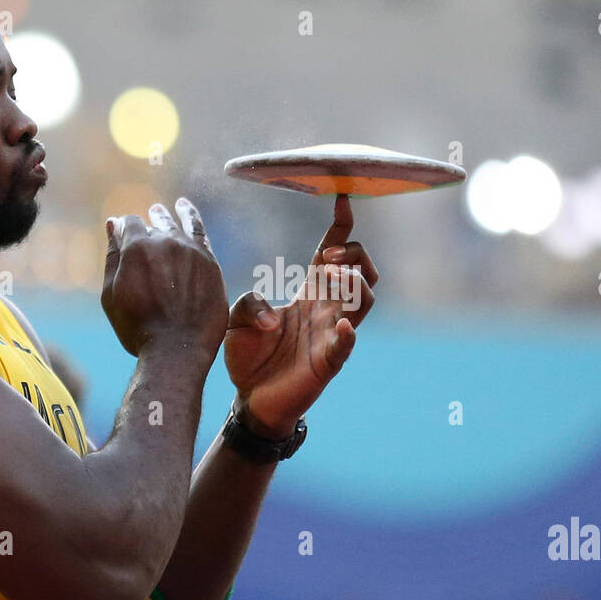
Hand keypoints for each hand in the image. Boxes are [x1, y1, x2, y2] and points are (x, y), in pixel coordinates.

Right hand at [101, 198, 228, 359]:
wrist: (176, 349)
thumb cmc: (138, 328)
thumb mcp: (111, 295)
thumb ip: (113, 257)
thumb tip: (113, 225)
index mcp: (136, 247)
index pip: (128, 224)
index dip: (123, 230)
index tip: (121, 236)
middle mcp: (164, 241)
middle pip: (152, 225)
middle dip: (145, 226)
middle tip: (142, 227)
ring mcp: (190, 250)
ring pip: (175, 225)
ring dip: (165, 218)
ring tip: (160, 212)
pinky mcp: (208, 261)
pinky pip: (199, 231)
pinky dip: (190, 216)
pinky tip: (184, 208)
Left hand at [224, 195, 377, 437]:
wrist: (248, 398)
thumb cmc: (248, 355)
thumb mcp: (237, 317)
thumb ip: (250, 300)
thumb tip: (274, 310)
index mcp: (308, 292)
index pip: (333, 253)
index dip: (342, 227)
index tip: (343, 201)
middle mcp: (326, 309)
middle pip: (360, 271)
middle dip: (351, 255)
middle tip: (326, 257)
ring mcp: (330, 335)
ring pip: (364, 301)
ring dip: (353, 283)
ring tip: (330, 276)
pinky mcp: (327, 362)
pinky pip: (345, 345)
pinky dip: (347, 335)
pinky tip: (340, 326)